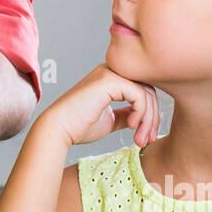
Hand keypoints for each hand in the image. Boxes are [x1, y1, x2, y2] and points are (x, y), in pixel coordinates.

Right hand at [40, 64, 160, 147]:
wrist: (58, 129)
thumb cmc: (78, 127)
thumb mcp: (110, 120)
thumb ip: (126, 114)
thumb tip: (141, 117)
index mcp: (110, 78)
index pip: (142, 90)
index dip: (150, 114)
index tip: (148, 137)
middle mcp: (111, 71)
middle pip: (148, 90)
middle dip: (152, 118)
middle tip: (149, 140)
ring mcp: (110, 73)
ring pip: (146, 92)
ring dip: (149, 119)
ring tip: (141, 139)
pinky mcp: (109, 81)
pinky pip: (139, 94)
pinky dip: (141, 113)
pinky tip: (132, 126)